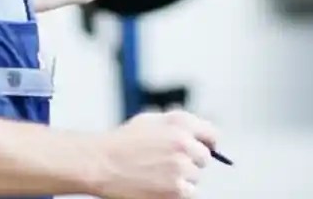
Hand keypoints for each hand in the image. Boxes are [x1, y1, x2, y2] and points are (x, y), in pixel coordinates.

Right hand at [95, 109, 218, 198]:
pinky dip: (178, 194)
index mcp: (180, 124)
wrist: (100, 163)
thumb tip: (201, 137)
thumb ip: (179, 124)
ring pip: (196, 178)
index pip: (211, 135)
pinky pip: (189, 194)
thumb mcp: (151, 121)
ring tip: (158, 175)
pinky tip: (159, 187)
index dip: (207, 143)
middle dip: (191, 162)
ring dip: (183, 179)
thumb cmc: (122, 142)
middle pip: (204, 159)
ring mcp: (181, 168)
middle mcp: (184, 144)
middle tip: (168, 165)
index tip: (202, 150)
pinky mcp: (176, 190)